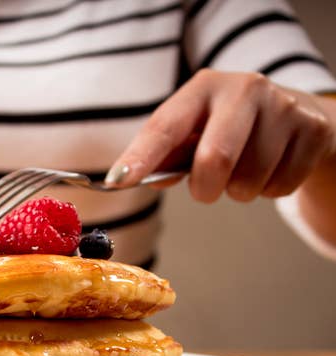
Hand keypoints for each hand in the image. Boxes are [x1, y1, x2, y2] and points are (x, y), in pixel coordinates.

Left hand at [107, 69, 335, 202]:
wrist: (297, 114)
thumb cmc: (229, 127)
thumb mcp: (193, 131)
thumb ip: (164, 155)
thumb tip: (135, 178)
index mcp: (203, 88)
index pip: (164, 127)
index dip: (140, 157)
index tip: (118, 181)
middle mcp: (243, 88)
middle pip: (215, 159)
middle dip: (205, 189)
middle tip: (206, 190)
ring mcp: (283, 106)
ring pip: (248, 182)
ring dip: (239, 192)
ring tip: (244, 171)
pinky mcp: (313, 129)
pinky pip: (279, 188)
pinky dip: (269, 191)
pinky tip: (270, 169)